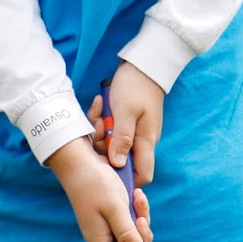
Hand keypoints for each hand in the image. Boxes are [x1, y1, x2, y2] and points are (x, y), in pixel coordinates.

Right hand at [48, 138, 152, 241]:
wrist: (80, 159)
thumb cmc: (94, 183)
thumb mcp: (114, 208)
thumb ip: (126, 233)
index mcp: (99, 240)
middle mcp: (103, 236)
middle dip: (143, 239)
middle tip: (141, 218)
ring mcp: (107, 225)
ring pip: (133, 234)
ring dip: (142, 219)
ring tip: (138, 198)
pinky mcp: (112, 214)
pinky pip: (131, 219)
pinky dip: (138, 210)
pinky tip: (136, 194)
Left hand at [87, 61, 164, 186]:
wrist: (143, 63)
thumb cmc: (135, 86)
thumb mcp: (125, 112)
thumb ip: (122, 139)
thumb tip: (118, 165)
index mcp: (146, 142)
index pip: (142, 175)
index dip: (125, 178)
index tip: (105, 167)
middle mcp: (143, 141)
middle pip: (121, 159)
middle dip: (104, 147)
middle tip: (97, 127)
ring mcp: (136, 131)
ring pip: (113, 143)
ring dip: (101, 131)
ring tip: (98, 113)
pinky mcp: (129, 122)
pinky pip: (112, 130)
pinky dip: (103, 121)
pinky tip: (100, 105)